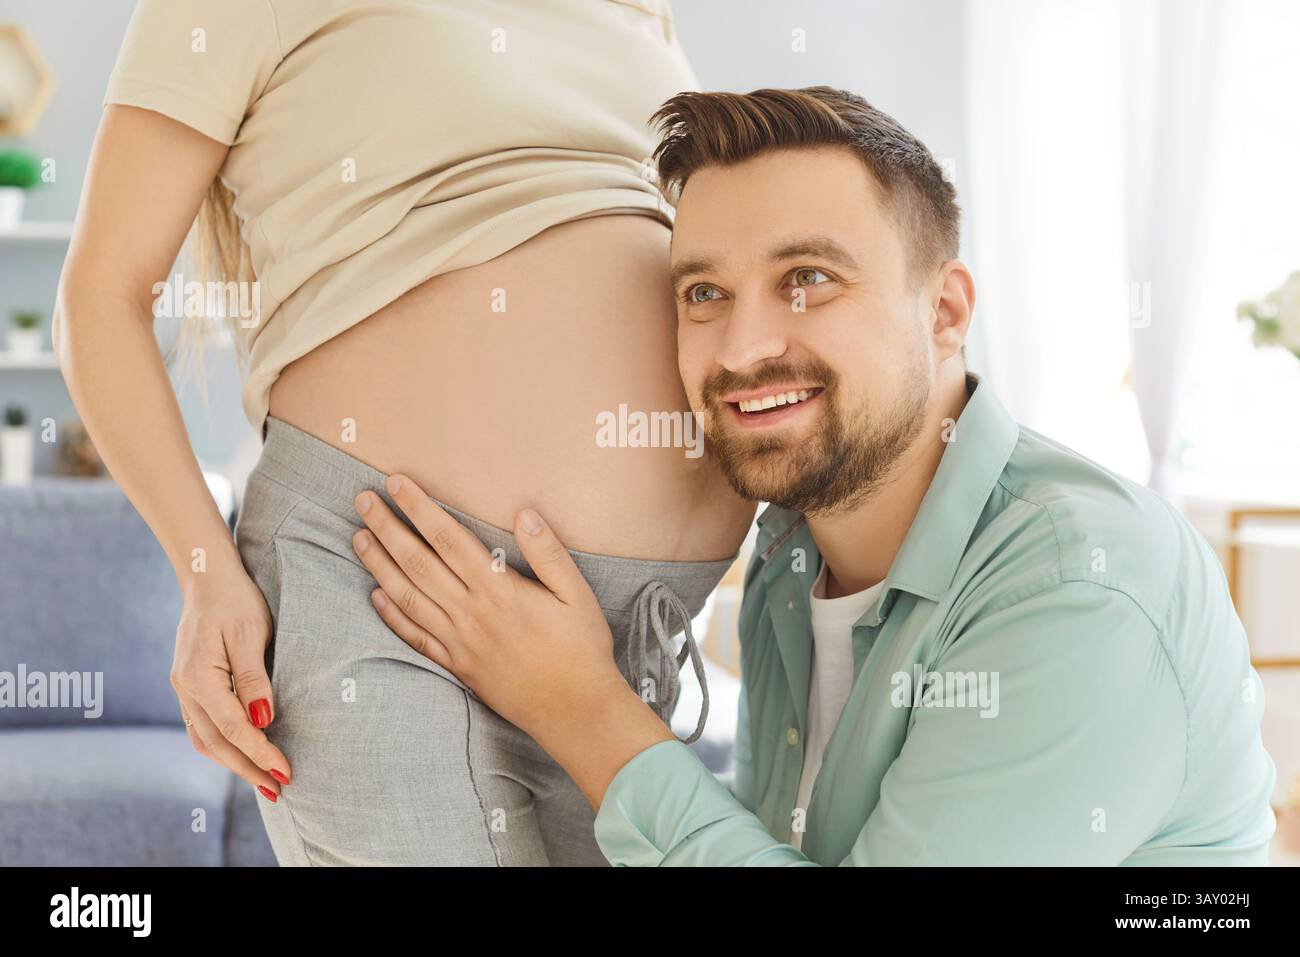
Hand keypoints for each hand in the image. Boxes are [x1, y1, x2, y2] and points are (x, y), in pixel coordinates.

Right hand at [170, 564, 290, 801]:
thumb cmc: (235, 600)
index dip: (260, 752)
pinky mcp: (190, 686)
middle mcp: (185, 688)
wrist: (208, 578)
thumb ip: (255, 679)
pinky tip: (244, 754)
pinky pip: (203, 726)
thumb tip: (263, 721)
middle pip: (215, 743)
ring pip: (205, 739)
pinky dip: (223, 745)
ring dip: (234, 763)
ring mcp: (183, 688)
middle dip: (248, 768)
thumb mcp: (251, 634)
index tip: (285, 771)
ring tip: (264, 780)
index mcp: (198, 677)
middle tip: (278, 789)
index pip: (232, 728)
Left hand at [350, 475, 628, 739]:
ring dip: (379, 565)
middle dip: (388, 528)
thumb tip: (525, 513)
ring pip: (408, 596)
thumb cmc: (581, 649)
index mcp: (499, 590)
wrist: (574, 710)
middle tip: (364, 500)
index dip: (420, 508)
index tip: (397, 484)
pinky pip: (414, 636)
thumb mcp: (577, 595)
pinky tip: (375, 595)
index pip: (448, 538)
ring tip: (359, 538)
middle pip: (418, 563)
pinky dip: (391, 614)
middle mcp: (470, 613)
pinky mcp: (456, 665)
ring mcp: (458, 642)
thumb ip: (549, 552)